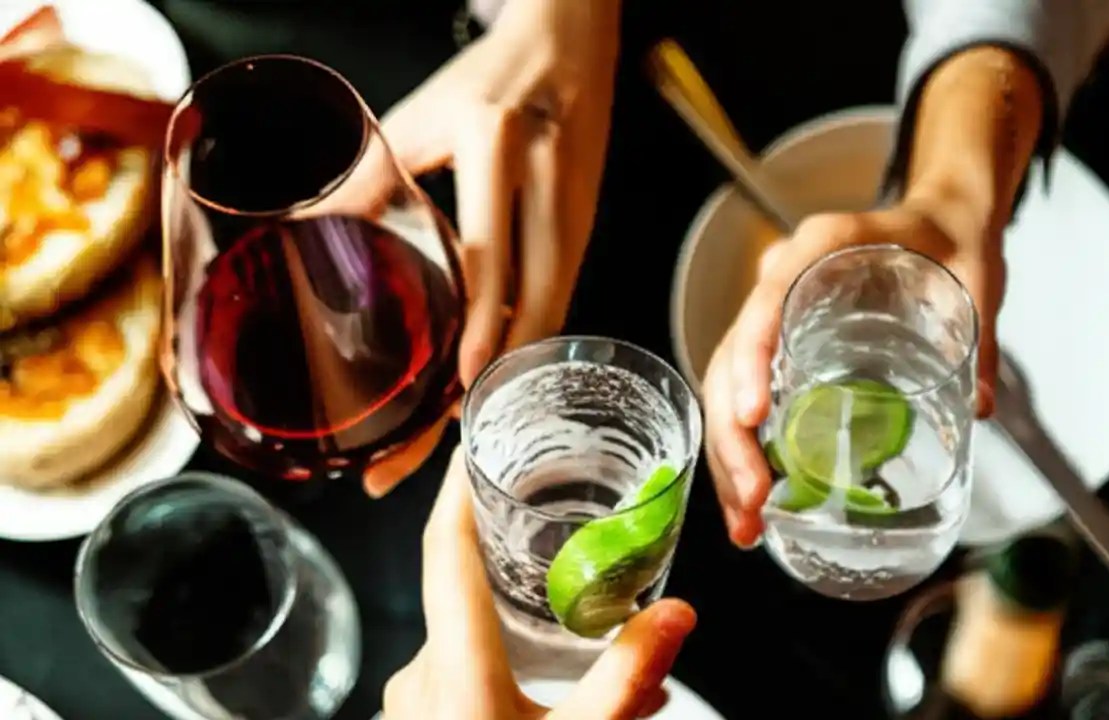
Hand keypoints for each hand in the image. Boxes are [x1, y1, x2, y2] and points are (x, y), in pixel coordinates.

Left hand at [381, 0, 619, 381]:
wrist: (565, 43)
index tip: (464, 372)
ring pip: (560, 292)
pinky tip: (517, 344)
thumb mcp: (422, 117)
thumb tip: (322, 238)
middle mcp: (544, 172)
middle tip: (476, 405)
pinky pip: (568, 279)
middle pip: (538, 287)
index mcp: (492, 141)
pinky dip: (542, 316)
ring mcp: (577, 197)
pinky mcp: (592, 213)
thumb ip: (375, 176)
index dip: (480, 319)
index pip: (490, 250)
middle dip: (509, 355)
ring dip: (528, 345)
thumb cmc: (489, 80)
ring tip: (494, 392)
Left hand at [382, 447, 696, 719]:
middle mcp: (421, 676)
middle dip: (507, 554)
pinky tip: (553, 682)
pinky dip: (507, 664)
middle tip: (542, 515)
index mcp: (454, 668)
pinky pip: (460, 673)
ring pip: (465, 635)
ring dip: (513, 621)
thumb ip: (626, 675)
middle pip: (461, 587)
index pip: (443, 548)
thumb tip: (676, 613)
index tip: (467, 442)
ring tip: (568, 612)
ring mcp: (413, 703)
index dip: (454, 489)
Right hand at [702, 202, 1003, 546]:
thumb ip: (978, 339)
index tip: (754, 416)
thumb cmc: (948, 236)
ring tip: (747, 522)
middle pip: (732, 361)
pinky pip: (747, 395)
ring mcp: (775, 315)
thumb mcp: (973, 277)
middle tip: (753, 502)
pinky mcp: (782, 346)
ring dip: (729, 457)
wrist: (941, 218)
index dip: (753, 361)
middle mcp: (782, 281)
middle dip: (732, 438)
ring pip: (728, 387)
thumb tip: (979, 407)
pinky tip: (755, 499)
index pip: (766, 304)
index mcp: (818, 249)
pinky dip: (744, 449)